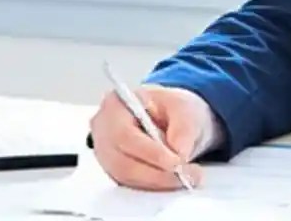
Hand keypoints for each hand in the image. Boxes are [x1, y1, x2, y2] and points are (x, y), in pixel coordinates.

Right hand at [90, 85, 213, 189]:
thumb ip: (183, 127)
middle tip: (187, 175)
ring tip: (186, 177)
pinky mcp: (115, 170)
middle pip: (122, 161)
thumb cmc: (171, 107)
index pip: (124, 135)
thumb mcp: (183, 107)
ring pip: (127, 177)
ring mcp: (106, 153)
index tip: (177, 162)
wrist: (171, 117)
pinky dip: (155, 185)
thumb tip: (180, 152)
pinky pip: (131, 184)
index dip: (150, 152)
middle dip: (158, 173)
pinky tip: (174, 179)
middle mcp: (104, 131)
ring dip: (159, 182)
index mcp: (115, 106)